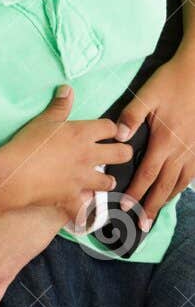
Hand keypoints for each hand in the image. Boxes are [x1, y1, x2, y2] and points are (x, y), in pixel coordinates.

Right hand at [3, 85, 131, 219]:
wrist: (15, 174)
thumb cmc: (27, 144)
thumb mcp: (43, 121)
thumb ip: (59, 106)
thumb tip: (68, 89)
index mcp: (82, 133)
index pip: (110, 127)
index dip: (113, 128)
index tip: (112, 131)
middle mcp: (89, 156)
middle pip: (121, 153)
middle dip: (123, 152)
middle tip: (117, 153)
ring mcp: (83, 179)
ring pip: (108, 181)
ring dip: (106, 181)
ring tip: (100, 181)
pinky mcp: (72, 198)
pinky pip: (85, 210)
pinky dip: (85, 213)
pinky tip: (85, 215)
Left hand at [115, 50, 194, 225]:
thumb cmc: (170, 82)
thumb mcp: (146, 95)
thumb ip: (131, 116)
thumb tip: (119, 136)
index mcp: (164, 140)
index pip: (147, 174)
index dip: (137, 193)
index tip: (126, 208)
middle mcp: (181, 150)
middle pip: (165, 185)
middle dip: (152, 206)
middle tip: (142, 224)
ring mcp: (194, 149)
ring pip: (181, 181)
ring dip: (168, 199)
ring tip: (157, 212)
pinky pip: (194, 172)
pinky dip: (184, 185)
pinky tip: (177, 190)